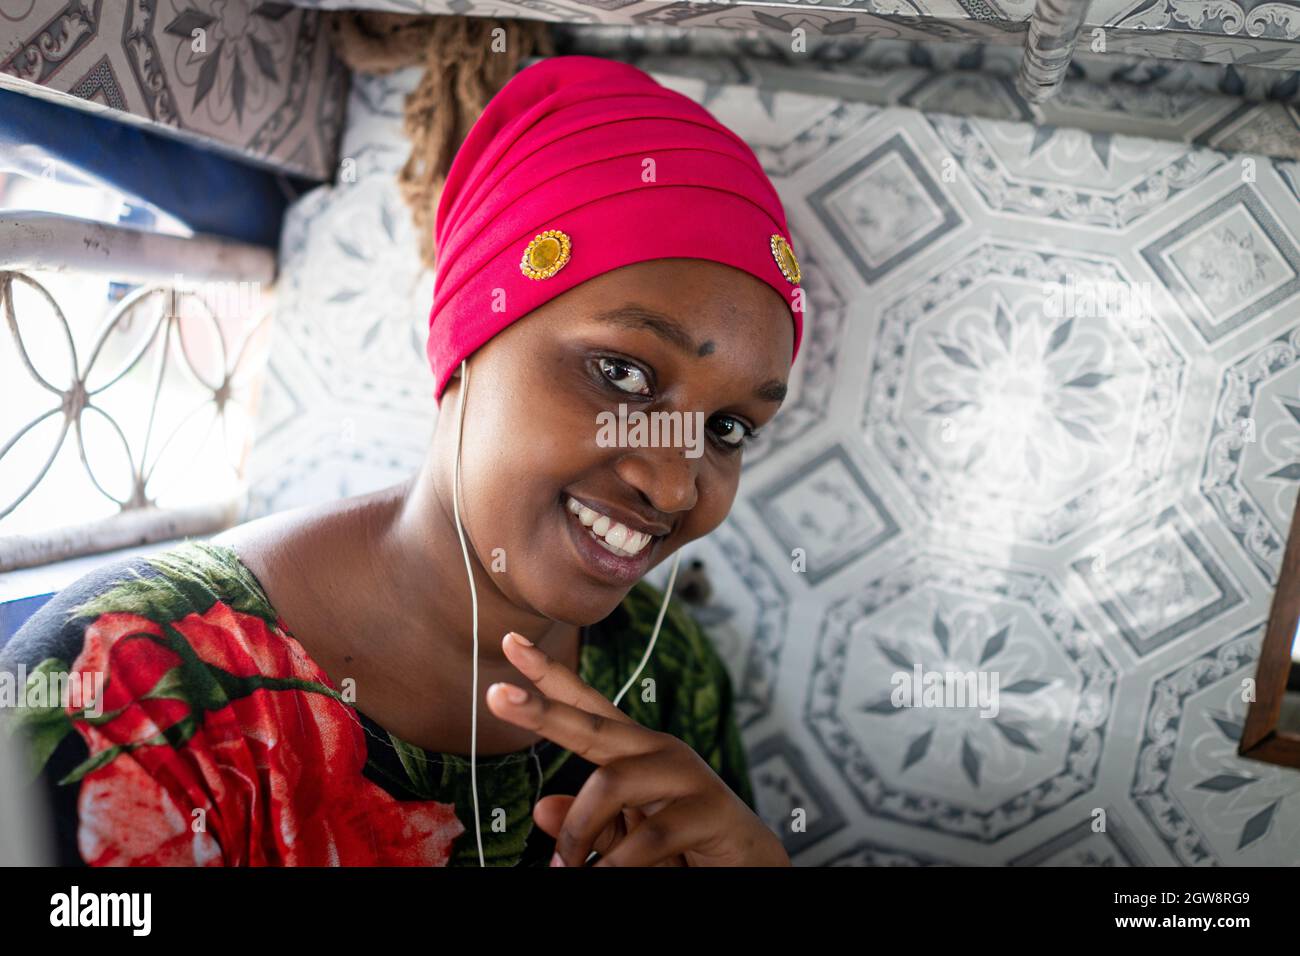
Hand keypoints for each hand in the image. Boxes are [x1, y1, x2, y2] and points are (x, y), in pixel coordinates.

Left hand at [485, 632, 789, 866]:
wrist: (752, 871)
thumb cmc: (684, 849)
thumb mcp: (627, 834)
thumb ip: (589, 821)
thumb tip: (541, 808)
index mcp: (636, 752)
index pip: (587, 707)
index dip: (549, 676)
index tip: (512, 643)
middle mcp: (660, 752)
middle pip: (593, 724)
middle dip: (542, 709)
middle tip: (497, 695)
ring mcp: (688, 776)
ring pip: (610, 785)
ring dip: (579, 835)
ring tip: (563, 871)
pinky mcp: (710, 810)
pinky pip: (648, 837)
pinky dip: (617, 865)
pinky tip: (604, 877)